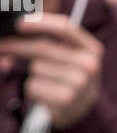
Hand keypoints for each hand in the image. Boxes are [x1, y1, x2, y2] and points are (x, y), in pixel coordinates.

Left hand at [0, 12, 104, 128]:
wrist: (83, 110)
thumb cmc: (71, 76)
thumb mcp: (72, 57)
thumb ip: (52, 42)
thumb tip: (17, 34)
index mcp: (93, 49)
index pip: (65, 28)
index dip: (41, 22)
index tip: (20, 23)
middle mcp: (89, 65)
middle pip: (44, 47)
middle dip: (19, 45)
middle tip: (4, 45)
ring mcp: (79, 83)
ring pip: (35, 67)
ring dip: (32, 72)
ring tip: (46, 80)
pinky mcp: (65, 99)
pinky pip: (33, 85)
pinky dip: (32, 87)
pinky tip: (45, 93)